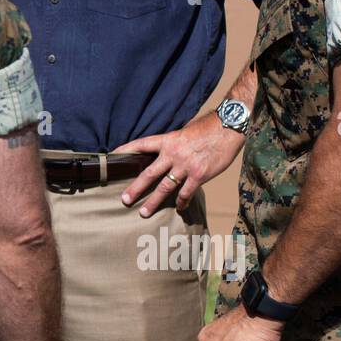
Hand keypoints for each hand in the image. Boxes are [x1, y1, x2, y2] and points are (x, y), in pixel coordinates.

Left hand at [114, 112, 244, 216]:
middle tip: (124, 200)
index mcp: (167, 140)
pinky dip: (181, 202)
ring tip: (144, 212)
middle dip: (135, 188)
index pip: (141, 145)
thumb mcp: (184, 132)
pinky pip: (186, 193)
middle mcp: (173, 153)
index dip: (126, 150)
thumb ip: (173, 144)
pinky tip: (179, 208)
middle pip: (148, 173)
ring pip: (164, 187)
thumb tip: (166, 155)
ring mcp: (185, 166)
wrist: (228, 127)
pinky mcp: (199, 175)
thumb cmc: (207, 129)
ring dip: (153, 201)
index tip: (112, 156)